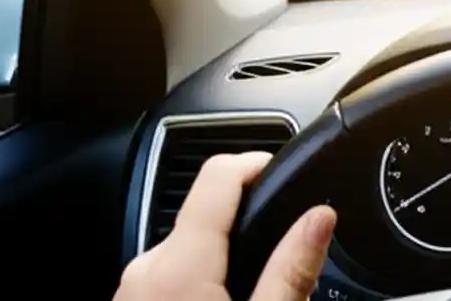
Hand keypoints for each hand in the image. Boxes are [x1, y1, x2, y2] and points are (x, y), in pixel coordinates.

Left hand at [115, 151, 335, 300]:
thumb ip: (290, 272)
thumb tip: (320, 217)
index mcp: (180, 267)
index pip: (217, 174)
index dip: (255, 163)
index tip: (280, 172)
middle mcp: (146, 269)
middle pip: (205, 217)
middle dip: (245, 232)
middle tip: (281, 268)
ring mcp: (130, 290)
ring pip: (188, 249)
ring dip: (221, 262)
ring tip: (253, 298)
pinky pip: (168, 277)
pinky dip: (197, 285)